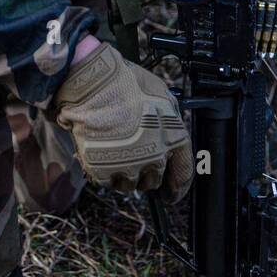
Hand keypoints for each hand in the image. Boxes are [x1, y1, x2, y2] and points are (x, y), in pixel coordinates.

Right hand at [53, 43, 191, 201]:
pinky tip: (102, 152)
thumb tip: (167, 130)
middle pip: (154, 181)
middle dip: (146, 172)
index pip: (183, 174)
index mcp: (174, 139)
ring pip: (130, 184)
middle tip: (134, 155)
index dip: (178, 187)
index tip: (172, 193)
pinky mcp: (104, 170)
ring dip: (125, 172)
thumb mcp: (161, 95)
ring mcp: (128, 166)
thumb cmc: (126, 83)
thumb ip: (169, 119)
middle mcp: (155, 157)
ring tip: (116, 150)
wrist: (92, 84)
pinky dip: (105, 170)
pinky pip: (108, 181)